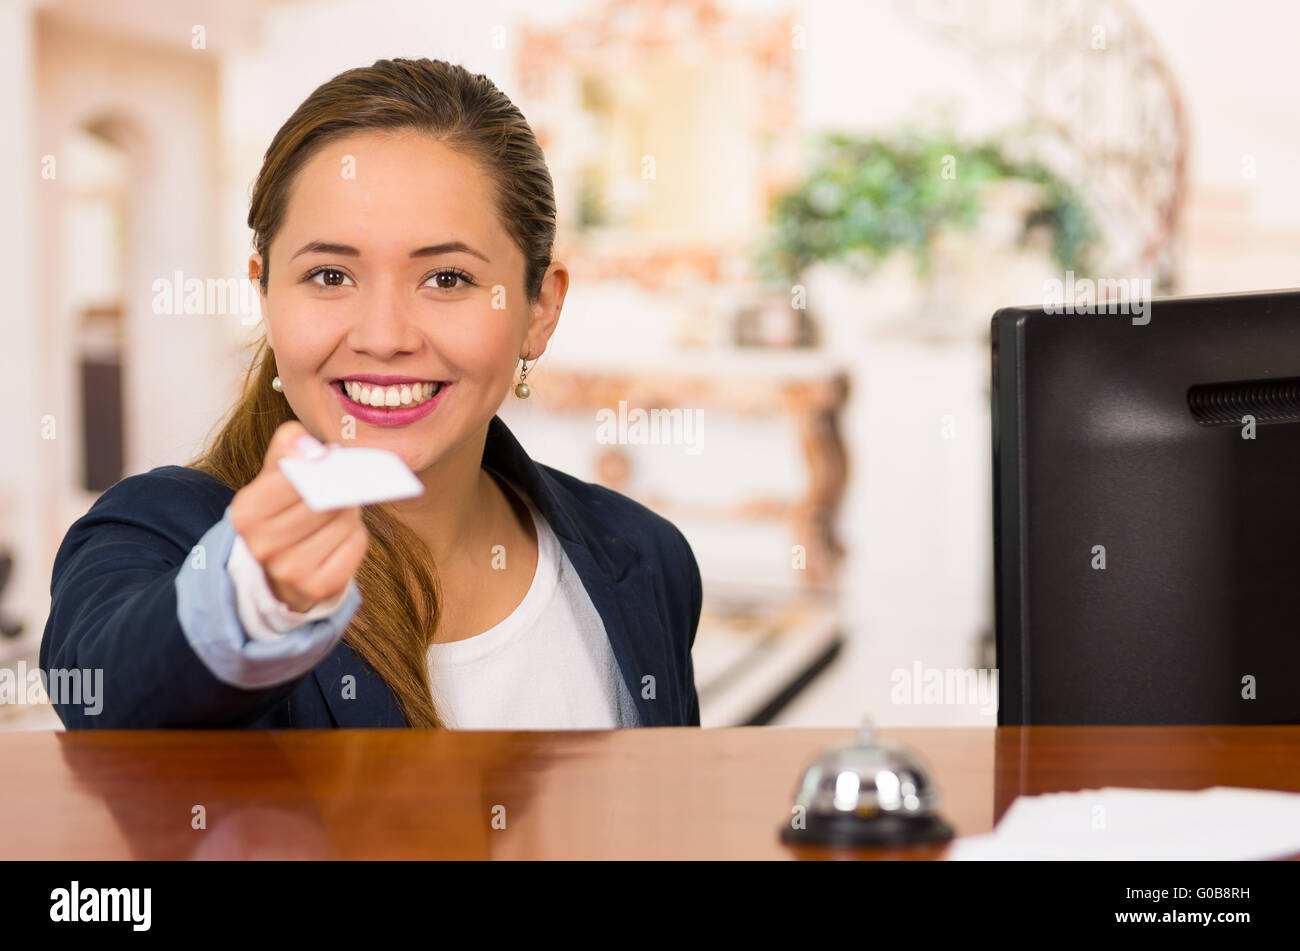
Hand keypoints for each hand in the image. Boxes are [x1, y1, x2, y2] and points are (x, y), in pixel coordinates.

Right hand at [228, 421, 369, 612]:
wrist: (277, 573)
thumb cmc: (282, 514)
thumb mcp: (273, 477)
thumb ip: (287, 448)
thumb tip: (308, 444)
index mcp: (246, 513)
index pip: (292, 479)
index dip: (317, 464)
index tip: (327, 457)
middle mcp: (262, 545)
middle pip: (324, 502)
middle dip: (338, 488)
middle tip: (338, 484)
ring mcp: (290, 571)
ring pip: (344, 522)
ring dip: (349, 512)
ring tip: (336, 512)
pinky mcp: (318, 587)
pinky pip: (356, 545)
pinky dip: (355, 536)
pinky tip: (340, 537)